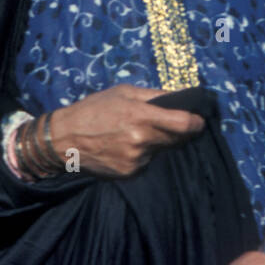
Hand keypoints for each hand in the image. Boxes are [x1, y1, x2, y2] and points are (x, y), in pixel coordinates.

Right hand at [46, 84, 203, 177]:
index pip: (183, 124)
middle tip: (170, 124)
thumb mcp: (123, 92)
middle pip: (176, 139)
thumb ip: (153, 95)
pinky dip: (143, 154)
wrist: (65, 138)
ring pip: (160, 150)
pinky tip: (126, 146)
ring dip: (157, 142)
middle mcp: (141, 140)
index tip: (199, 121)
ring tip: (137, 133)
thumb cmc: (94, 109)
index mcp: (140, 116)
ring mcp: (136, 159)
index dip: (196, 123)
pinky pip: (146, 161)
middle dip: (178, 132)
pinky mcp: (129, 172)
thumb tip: (180, 95)